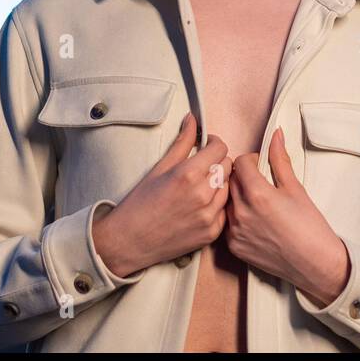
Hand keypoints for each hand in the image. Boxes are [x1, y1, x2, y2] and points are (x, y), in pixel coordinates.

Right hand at [92, 112, 232, 277]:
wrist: (130, 240)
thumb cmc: (140, 203)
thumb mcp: (160, 167)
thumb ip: (182, 142)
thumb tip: (192, 119)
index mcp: (189, 174)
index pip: (220, 148)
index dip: (213, 144)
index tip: (205, 146)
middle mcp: (203, 195)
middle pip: (228, 166)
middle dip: (217, 162)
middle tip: (202, 166)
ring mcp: (209, 216)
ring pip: (229, 188)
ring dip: (219, 183)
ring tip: (200, 186)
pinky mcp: (211, 233)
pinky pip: (225, 210)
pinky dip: (216, 204)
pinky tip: (200, 205)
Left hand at [223, 128, 349, 307]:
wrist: (314, 264)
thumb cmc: (310, 227)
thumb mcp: (296, 188)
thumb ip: (280, 160)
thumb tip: (275, 135)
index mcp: (258, 194)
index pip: (240, 163)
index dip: (252, 160)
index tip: (261, 166)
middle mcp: (241, 212)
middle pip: (230, 180)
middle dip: (243, 175)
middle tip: (260, 181)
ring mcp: (235, 231)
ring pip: (227, 200)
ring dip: (238, 195)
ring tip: (258, 202)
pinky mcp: (234, 246)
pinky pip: (228, 222)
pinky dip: (237, 216)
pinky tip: (255, 220)